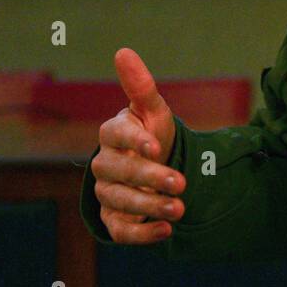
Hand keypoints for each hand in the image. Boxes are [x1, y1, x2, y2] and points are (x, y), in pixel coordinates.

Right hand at [91, 47, 186, 243]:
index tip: (157, 145)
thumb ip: (141, 86)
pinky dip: (143, 234)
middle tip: (182, 183)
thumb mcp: (153, 111)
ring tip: (180, 209)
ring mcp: (107, 194)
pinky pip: (121, 232)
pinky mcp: (114, 220)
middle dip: (149, 178)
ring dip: (150, 206)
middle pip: (119, 172)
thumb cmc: (153, 134)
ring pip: (121, 202)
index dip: (134, 141)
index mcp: (112, 134)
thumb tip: (123, 51)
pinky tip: (166, 231)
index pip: (115, 136)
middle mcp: (105, 165)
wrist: (158, 168)